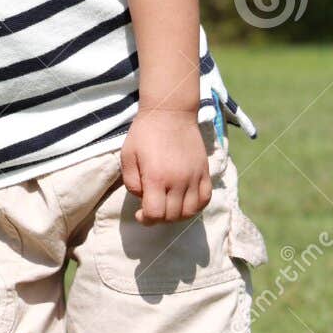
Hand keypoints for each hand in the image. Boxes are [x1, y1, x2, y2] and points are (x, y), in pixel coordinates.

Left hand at [121, 108, 210, 225]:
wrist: (170, 112)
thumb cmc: (144, 133)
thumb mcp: (127, 155)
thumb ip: (131, 182)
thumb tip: (142, 198)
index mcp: (156, 177)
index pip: (156, 214)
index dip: (146, 220)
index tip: (140, 214)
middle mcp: (178, 181)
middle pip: (172, 216)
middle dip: (159, 218)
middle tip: (151, 209)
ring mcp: (194, 177)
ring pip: (190, 211)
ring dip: (177, 216)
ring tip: (167, 207)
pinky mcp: (204, 172)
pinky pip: (205, 199)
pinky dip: (196, 207)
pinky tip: (185, 203)